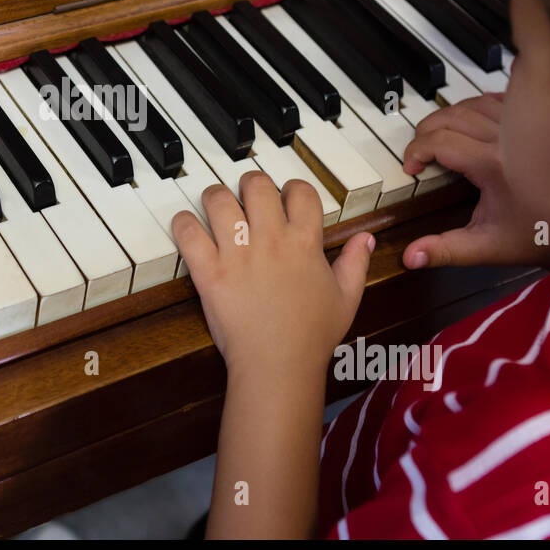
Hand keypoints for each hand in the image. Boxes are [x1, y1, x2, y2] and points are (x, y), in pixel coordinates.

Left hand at [171, 171, 375, 378]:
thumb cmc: (312, 336)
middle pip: (256, 184)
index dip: (292, 189)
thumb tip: (366, 238)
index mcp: (304, 242)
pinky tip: (188, 226)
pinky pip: (188, 233)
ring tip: (217, 207)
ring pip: (219, 199)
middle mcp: (270, 241)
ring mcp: (237, 254)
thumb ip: (355, 263)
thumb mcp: (346, 298)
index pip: (300, 191)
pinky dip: (183, 224)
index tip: (285, 198)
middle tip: (246, 196)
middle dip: (251, 184)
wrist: (278, 365)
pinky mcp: (209, 272)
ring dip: (216, 198)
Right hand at [401, 92, 549, 268]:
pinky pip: (498, 100)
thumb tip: (411, 257)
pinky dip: (476, 106)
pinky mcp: (535, 124)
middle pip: (451, 116)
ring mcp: (523, 128)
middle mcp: (508, 139)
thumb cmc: (540, 236)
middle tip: (419, 151)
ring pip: (472, 103)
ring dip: (448, 116)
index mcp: (492, 164)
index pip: (439, 141)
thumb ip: (446, 251)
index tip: (411, 168)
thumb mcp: (488, 246)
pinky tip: (471, 122)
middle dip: (426, 130)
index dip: (415, 151)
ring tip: (438, 136)